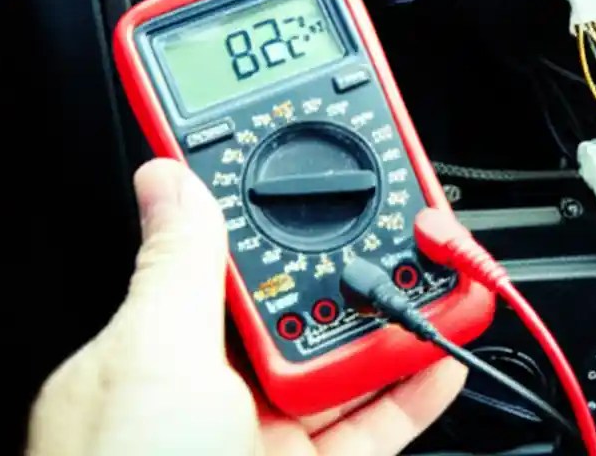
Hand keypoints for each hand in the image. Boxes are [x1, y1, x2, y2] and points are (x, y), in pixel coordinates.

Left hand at [27, 159, 463, 455]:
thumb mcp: (149, 360)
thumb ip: (177, 268)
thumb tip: (165, 176)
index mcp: (152, 355)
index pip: (217, 259)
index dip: (265, 212)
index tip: (306, 166)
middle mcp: (208, 395)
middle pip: (297, 308)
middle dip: (354, 266)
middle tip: (404, 225)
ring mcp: (262, 442)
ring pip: (346, 364)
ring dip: (399, 322)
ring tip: (441, 279)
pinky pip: (377, 426)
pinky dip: (419, 391)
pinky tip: (445, 357)